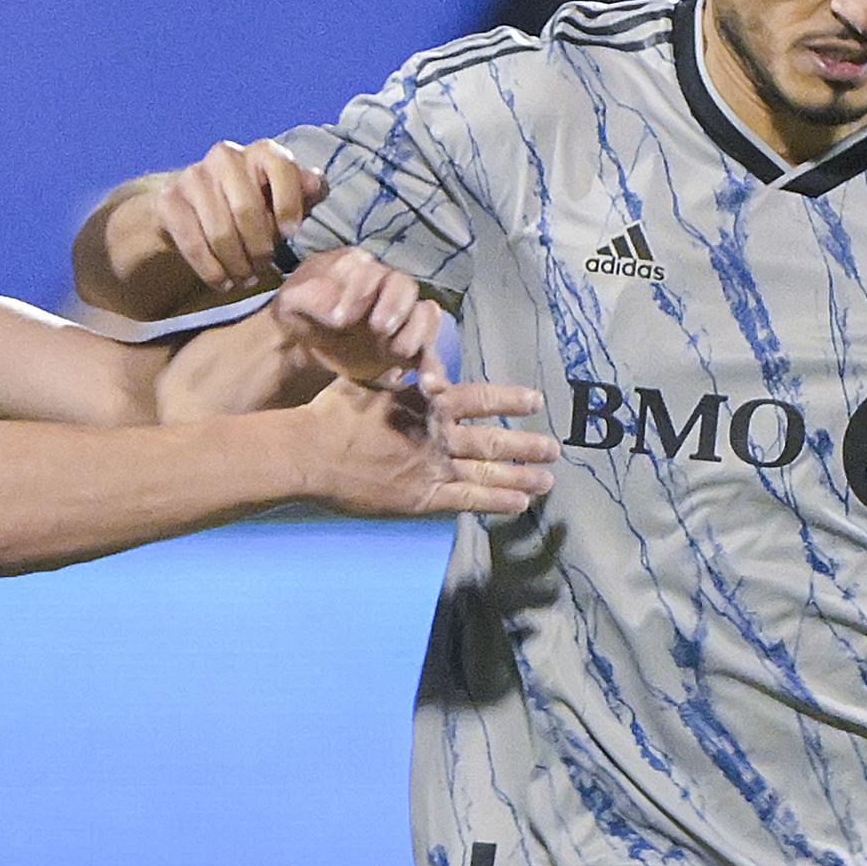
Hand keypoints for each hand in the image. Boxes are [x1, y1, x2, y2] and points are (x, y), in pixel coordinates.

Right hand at [151, 138, 325, 296]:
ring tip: (244, 278)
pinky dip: (211, 270)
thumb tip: (317, 184)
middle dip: (259, 247)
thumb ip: (304, 193)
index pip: (281, 169)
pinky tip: (222, 282)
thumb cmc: (251, 205)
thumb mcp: (283, 200)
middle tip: (263, 267)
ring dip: (236, 264)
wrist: (193, 208)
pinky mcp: (169, 200)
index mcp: (261, 151)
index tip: (290, 235)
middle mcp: (226, 155)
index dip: (289, 206)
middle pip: (247, 210)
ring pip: (220, 232)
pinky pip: (193, 244)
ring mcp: (194, 175)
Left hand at [276, 246, 439, 387]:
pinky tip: (431, 384)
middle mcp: (386, 289)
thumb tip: (338, 316)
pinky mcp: (408, 350)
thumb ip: (310, 299)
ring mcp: (401, 319)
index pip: (370, 273)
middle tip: (379, 328)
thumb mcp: (292, 301)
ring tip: (400, 353)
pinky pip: (428, 353)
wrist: (301, 345)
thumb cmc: (298, 314)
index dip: (358, 293)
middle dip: (395, 306)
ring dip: (418, 333)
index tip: (339, 319)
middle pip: (405, 288)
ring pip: (425, 315)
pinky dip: (433, 366)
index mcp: (359, 269)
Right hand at [295, 378, 552, 520]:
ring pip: (487, 473)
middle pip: (492, 441)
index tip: (535, 401)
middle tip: (554, 449)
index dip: (510, 400)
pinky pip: (468, 500)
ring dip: (521, 477)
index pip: (480, 398)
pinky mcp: (421, 497)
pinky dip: (496, 502)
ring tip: (547, 480)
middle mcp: (438, 434)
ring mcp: (432, 467)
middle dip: (526, 446)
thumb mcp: (368, 380)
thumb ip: (397, 375)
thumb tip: (411, 361)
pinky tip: (520, 504)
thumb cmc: (333, 414)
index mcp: (428, 401)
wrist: (312, 451)